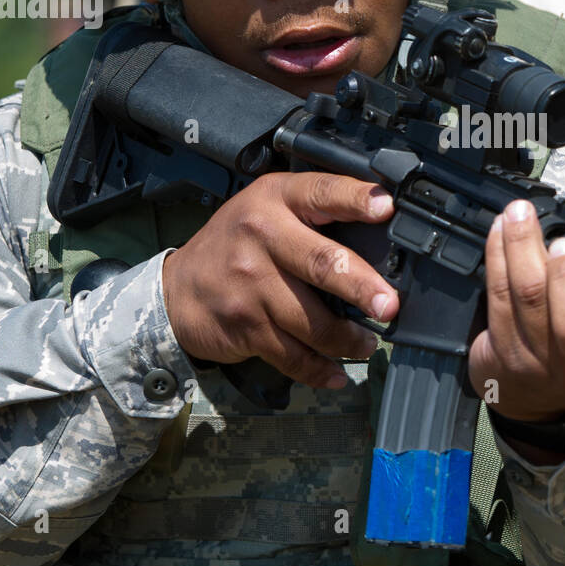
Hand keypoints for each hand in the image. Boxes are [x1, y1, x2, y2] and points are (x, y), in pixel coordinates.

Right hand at [162, 172, 398, 389]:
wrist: (176, 289)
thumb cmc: (237, 243)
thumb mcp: (268, 207)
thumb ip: (315, 213)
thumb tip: (382, 235)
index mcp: (276, 199)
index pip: (321, 193)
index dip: (355, 200)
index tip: (387, 209)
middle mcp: (262, 236)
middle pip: (323, 264)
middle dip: (362, 287)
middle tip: (389, 305)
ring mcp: (252, 284)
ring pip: (313, 321)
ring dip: (349, 340)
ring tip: (367, 342)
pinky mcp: (246, 326)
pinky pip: (293, 355)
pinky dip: (320, 370)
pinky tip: (337, 372)